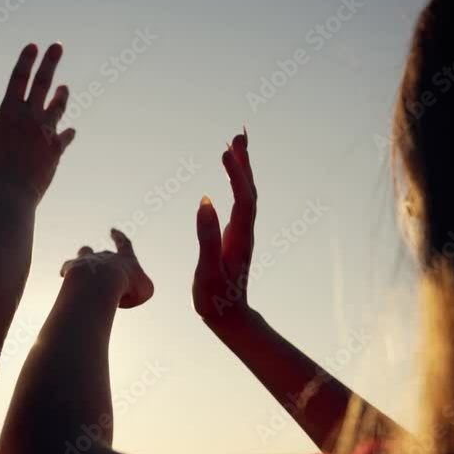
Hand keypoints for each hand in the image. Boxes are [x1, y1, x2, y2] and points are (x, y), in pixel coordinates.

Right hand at [0, 43, 75, 203]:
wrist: (11, 193)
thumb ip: (11, 128)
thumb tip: (21, 122)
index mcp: (8, 112)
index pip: (19, 78)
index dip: (26, 60)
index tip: (33, 46)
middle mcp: (28, 116)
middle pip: (42, 82)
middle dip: (50, 61)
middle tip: (57, 46)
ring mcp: (45, 130)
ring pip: (57, 106)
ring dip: (62, 96)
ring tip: (64, 88)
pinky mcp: (57, 146)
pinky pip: (65, 136)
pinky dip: (67, 134)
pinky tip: (71, 131)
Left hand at [60, 229, 153, 307]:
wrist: (103, 283)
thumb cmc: (127, 287)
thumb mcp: (144, 291)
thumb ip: (139, 290)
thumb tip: (126, 295)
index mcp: (125, 259)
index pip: (124, 244)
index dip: (120, 238)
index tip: (113, 230)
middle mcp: (106, 257)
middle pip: (104, 253)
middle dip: (105, 262)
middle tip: (107, 280)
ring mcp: (89, 261)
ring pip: (84, 252)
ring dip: (84, 259)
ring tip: (83, 272)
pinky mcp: (73, 268)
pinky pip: (67, 267)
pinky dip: (67, 271)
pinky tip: (64, 277)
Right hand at [193, 130, 256, 328]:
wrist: (229, 318)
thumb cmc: (215, 298)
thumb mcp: (207, 271)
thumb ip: (206, 237)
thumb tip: (204, 202)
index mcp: (239, 238)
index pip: (242, 199)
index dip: (236, 175)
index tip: (226, 152)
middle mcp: (244, 231)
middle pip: (249, 190)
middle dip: (244, 162)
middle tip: (237, 135)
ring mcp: (241, 232)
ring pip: (246, 194)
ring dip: (243, 168)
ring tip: (235, 144)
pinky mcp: (235, 234)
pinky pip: (240, 201)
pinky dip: (237, 182)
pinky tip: (232, 175)